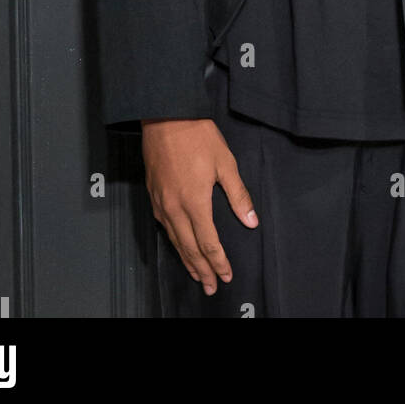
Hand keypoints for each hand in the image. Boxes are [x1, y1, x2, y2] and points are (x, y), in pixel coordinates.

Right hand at [141, 117, 257, 294]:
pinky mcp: (153, 195)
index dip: (218, 262)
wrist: (166, 116)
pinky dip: (174, 243)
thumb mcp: (225, 162)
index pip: (208, 243)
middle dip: (202, 270)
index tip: (226, 275)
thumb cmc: (197, 136)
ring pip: (174, 241)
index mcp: (195, 202)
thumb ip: (238, 195)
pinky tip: (179, 245)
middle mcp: (175, 208)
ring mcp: (161, 203)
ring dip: (187, 261)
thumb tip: (251, 220)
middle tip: (211, 287)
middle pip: (189, 249)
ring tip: (197, 275)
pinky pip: (164, 227)